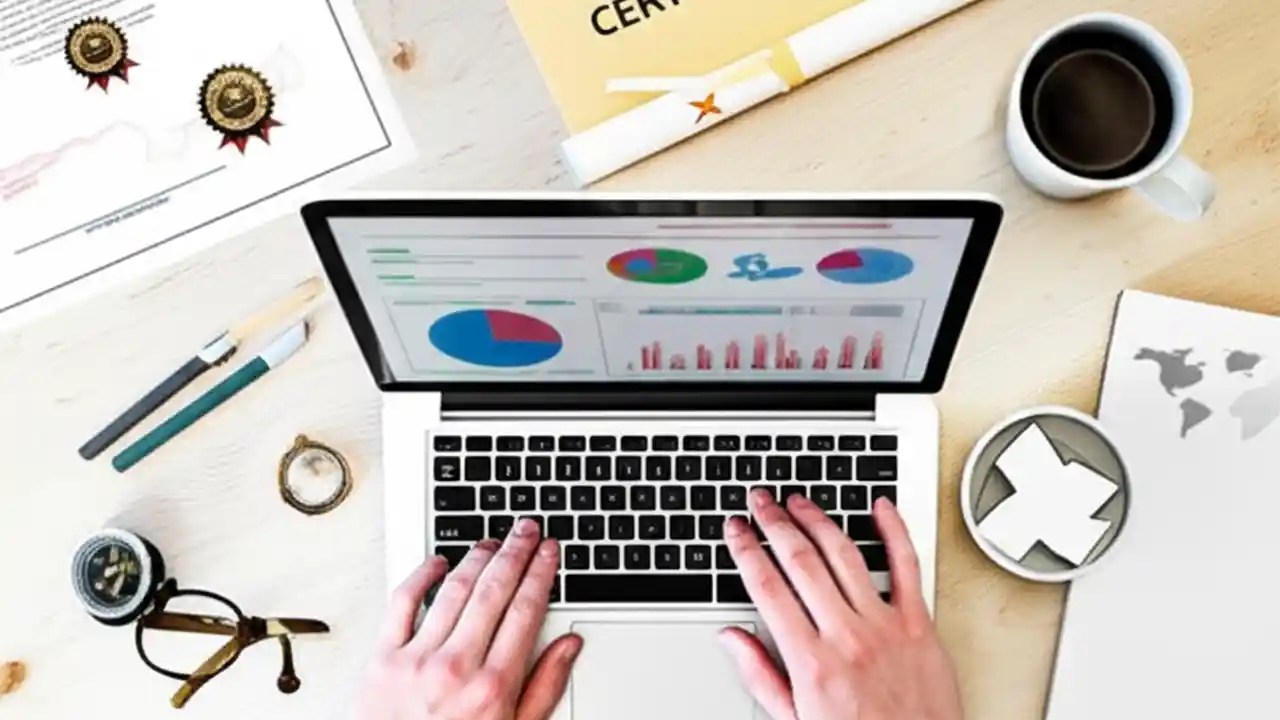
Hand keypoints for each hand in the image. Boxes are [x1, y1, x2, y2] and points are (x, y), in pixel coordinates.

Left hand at [359, 519, 581, 719]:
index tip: (550, 551)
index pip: (526, 610)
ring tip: (493, 542)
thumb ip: (545, 688)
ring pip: (454, 590)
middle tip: (528, 530)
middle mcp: (456, 667)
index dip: (541, 573)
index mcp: (494, 687)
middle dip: (516, 553)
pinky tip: (439, 562)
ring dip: (477, 557)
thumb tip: (569, 646)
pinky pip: (403, 603)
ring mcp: (416, 660)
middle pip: (494, 590)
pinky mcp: (381, 660)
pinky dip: (422, 576)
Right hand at [721, 492, 962, 719]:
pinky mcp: (920, 626)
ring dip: (817, 520)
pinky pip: (907, 566)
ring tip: (799, 501)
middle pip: (800, 561)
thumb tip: (731, 638)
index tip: (736, 530)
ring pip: (844, 555)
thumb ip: (761, 676)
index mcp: (811, 663)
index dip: (746, 550)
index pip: (767, 588)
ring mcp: (886, 627)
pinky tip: (881, 508)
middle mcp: (847, 637)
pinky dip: (894, 531)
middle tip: (761, 501)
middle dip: (774, 523)